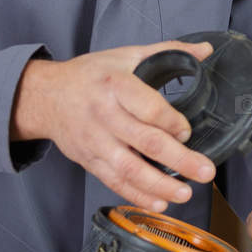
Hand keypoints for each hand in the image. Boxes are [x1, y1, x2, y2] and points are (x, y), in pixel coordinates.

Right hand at [11, 40, 216, 211]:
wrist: (45, 95)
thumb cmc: (90, 75)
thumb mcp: (126, 55)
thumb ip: (167, 51)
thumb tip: (205, 50)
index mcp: (116, 84)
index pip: (148, 107)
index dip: (172, 122)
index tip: (187, 131)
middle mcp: (105, 115)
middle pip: (146, 142)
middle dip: (180, 160)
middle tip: (206, 171)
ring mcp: (96, 141)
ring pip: (130, 169)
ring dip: (160, 185)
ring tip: (186, 193)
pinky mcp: (89, 160)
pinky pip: (115, 181)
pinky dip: (137, 195)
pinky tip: (159, 201)